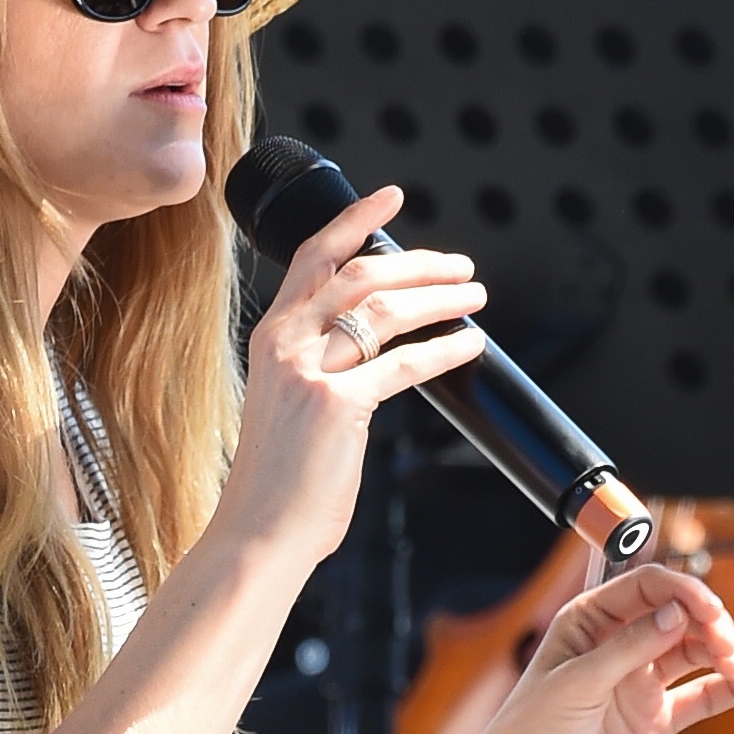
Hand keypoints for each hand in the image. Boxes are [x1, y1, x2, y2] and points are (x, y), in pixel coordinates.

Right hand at [213, 183, 486, 576]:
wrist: (260, 534)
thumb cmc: (281, 484)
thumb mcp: (291, 408)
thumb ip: (323, 370)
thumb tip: (381, 354)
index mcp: (271, 338)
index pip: (315, 258)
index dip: (356, 221)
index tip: (392, 199)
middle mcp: (284, 344)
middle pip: (360, 275)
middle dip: (418, 263)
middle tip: (460, 265)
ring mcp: (307, 372)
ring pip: (382, 309)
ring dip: (438, 296)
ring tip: (474, 294)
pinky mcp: (335, 404)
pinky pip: (403, 363)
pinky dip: (443, 348)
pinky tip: (468, 343)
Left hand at [455, 559, 733, 733]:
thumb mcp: (577, 681)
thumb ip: (630, 647)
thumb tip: (676, 614)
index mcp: (589, 622)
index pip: (647, 588)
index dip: (683, 592)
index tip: (708, 610)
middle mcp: (618, 647)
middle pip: (678, 616)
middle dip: (707, 621)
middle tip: (723, 643)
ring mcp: (638, 684)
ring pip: (694, 652)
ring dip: (721, 650)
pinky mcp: (655, 721)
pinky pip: (702, 697)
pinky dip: (731, 688)